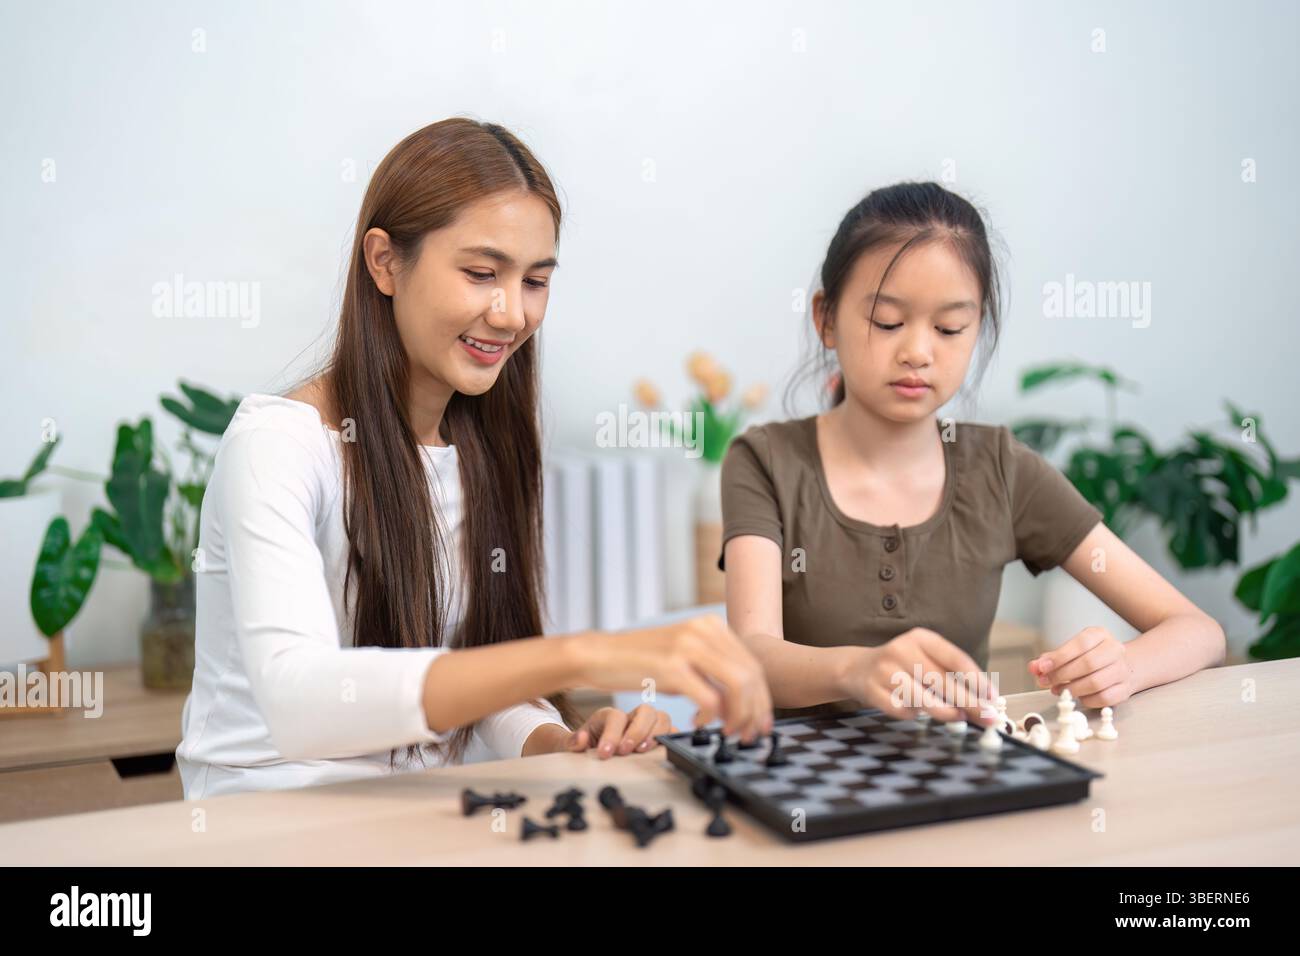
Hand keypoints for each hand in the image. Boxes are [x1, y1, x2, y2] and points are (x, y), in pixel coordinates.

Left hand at [563, 704, 675, 758]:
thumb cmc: (583, 746)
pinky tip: (662, 752)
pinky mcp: (657, 737)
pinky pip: (673, 732)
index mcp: (608, 716)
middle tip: (626, 751)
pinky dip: (670, 739)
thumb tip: (581, 739)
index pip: (616, 717)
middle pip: (645, 711)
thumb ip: (572, 742)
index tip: (605, 753)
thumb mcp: (569, 745)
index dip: (612, 734)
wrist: (588, 750)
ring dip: (656, 735)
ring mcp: (645, 726)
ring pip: (662, 718)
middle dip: (637, 731)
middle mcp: (630, 717)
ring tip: (643, 752)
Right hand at [568, 614, 772, 741]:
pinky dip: (711, 719)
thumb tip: (739, 702)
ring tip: (727, 732)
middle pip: (751, 676)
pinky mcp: (672, 667)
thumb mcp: (682, 655)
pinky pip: (710, 700)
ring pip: (738, 687)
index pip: (752, 664)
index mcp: (710, 625)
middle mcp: (703, 630)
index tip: (760, 722)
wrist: (599, 654)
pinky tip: (697, 724)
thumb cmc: (639, 660)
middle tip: (749, 734)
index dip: (762, 698)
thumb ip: (711, 670)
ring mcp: (688, 647)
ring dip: (739, 716)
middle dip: (755, 711)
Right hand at [836, 627, 997, 724]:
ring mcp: (884, 670)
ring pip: (922, 697)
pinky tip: (919, 713)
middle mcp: (902, 650)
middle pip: (942, 681)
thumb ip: (951, 676)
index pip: (955, 658)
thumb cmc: (903, 666)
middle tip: (987, 717)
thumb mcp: (925, 659)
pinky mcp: (872, 690)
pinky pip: (901, 710)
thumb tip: (985, 702)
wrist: (857, 668)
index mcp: (921, 638)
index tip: (993, 698)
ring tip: (959, 718)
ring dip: (945, 712)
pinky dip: (914, 715)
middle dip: (969, 702)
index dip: (977, 680)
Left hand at [1029, 626, 1134, 707]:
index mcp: (1100, 635)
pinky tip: (1077, 696)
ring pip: (1096, 683)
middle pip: (1088, 664)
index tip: (1042, 667)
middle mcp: (1115, 650)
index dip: (1059, 657)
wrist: (1121, 666)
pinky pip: (1104, 698)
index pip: (1080, 644)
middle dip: (1062, 675)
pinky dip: (1086, 700)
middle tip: (1045, 681)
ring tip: (1057, 690)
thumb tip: (1034, 667)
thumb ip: (1051, 658)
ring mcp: (1122, 670)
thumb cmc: (1089, 657)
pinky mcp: (1125, 689)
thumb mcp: (1070, 651)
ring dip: (1072, 689)